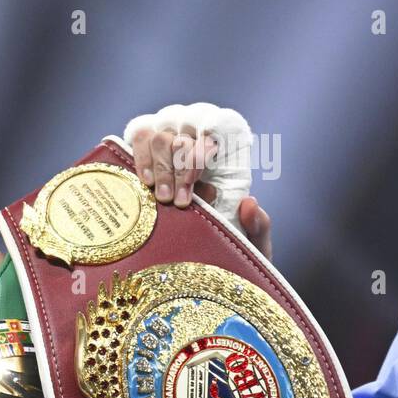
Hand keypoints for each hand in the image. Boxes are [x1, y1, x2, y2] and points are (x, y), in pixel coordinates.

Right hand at [131, 125, 272, 258]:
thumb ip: (258, 226)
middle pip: (181, 136)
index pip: (213, 133)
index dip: (200, 151)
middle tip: (178, 202)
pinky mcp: (145, 158)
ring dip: (160, 166)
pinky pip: (139, 140)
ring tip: (162, 198)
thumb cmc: (228, 248)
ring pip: (158, 137)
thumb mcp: (250, 244)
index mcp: (227, 159)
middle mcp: (197, 146)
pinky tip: (145, 182)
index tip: (193, 182)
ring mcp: (169, 151)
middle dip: (178, 167)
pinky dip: (141, 158)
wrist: (201, 264)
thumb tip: (249, 203)